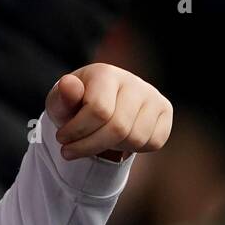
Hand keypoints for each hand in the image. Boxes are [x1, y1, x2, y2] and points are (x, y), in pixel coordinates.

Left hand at [45, 63, 171, 160]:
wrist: (97, 106)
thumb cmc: (75, 106)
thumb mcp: (60, 103)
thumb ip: (62, 97)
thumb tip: (68, 85)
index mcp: (106, 73)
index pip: (99, 110)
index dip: (77, 131)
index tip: (61, 139)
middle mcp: (134, 81)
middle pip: (119, 128)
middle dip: (90, 146)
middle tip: (69, 151)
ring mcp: (153, 95)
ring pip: (136, 139)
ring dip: (111, 148)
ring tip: (96, 140)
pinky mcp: (165, 110)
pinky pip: (154, 142)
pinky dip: (132, 149)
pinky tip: (116, 140)